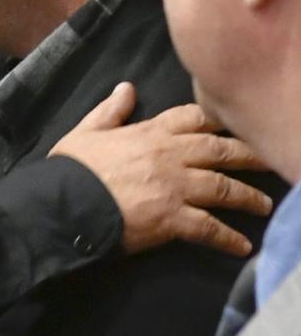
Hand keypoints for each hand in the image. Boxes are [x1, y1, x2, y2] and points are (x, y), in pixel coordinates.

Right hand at [50, 82, 271, 255]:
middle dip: (250, 154)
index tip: (235, 125)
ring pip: (224, 187)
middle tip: (272, 159)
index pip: (194, 118)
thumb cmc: (71, 169)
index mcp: (150, 133)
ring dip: (248, 197)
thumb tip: (126, 88)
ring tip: (265, 206)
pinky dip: (228, 238)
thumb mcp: (86, 132)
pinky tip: (242, 247)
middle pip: (221, 150)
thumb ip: (110, 111)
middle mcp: (170, 156)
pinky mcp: (171, 218)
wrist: (63, 203)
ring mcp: (174, 187)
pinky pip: (209, 228)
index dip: (218, 120)